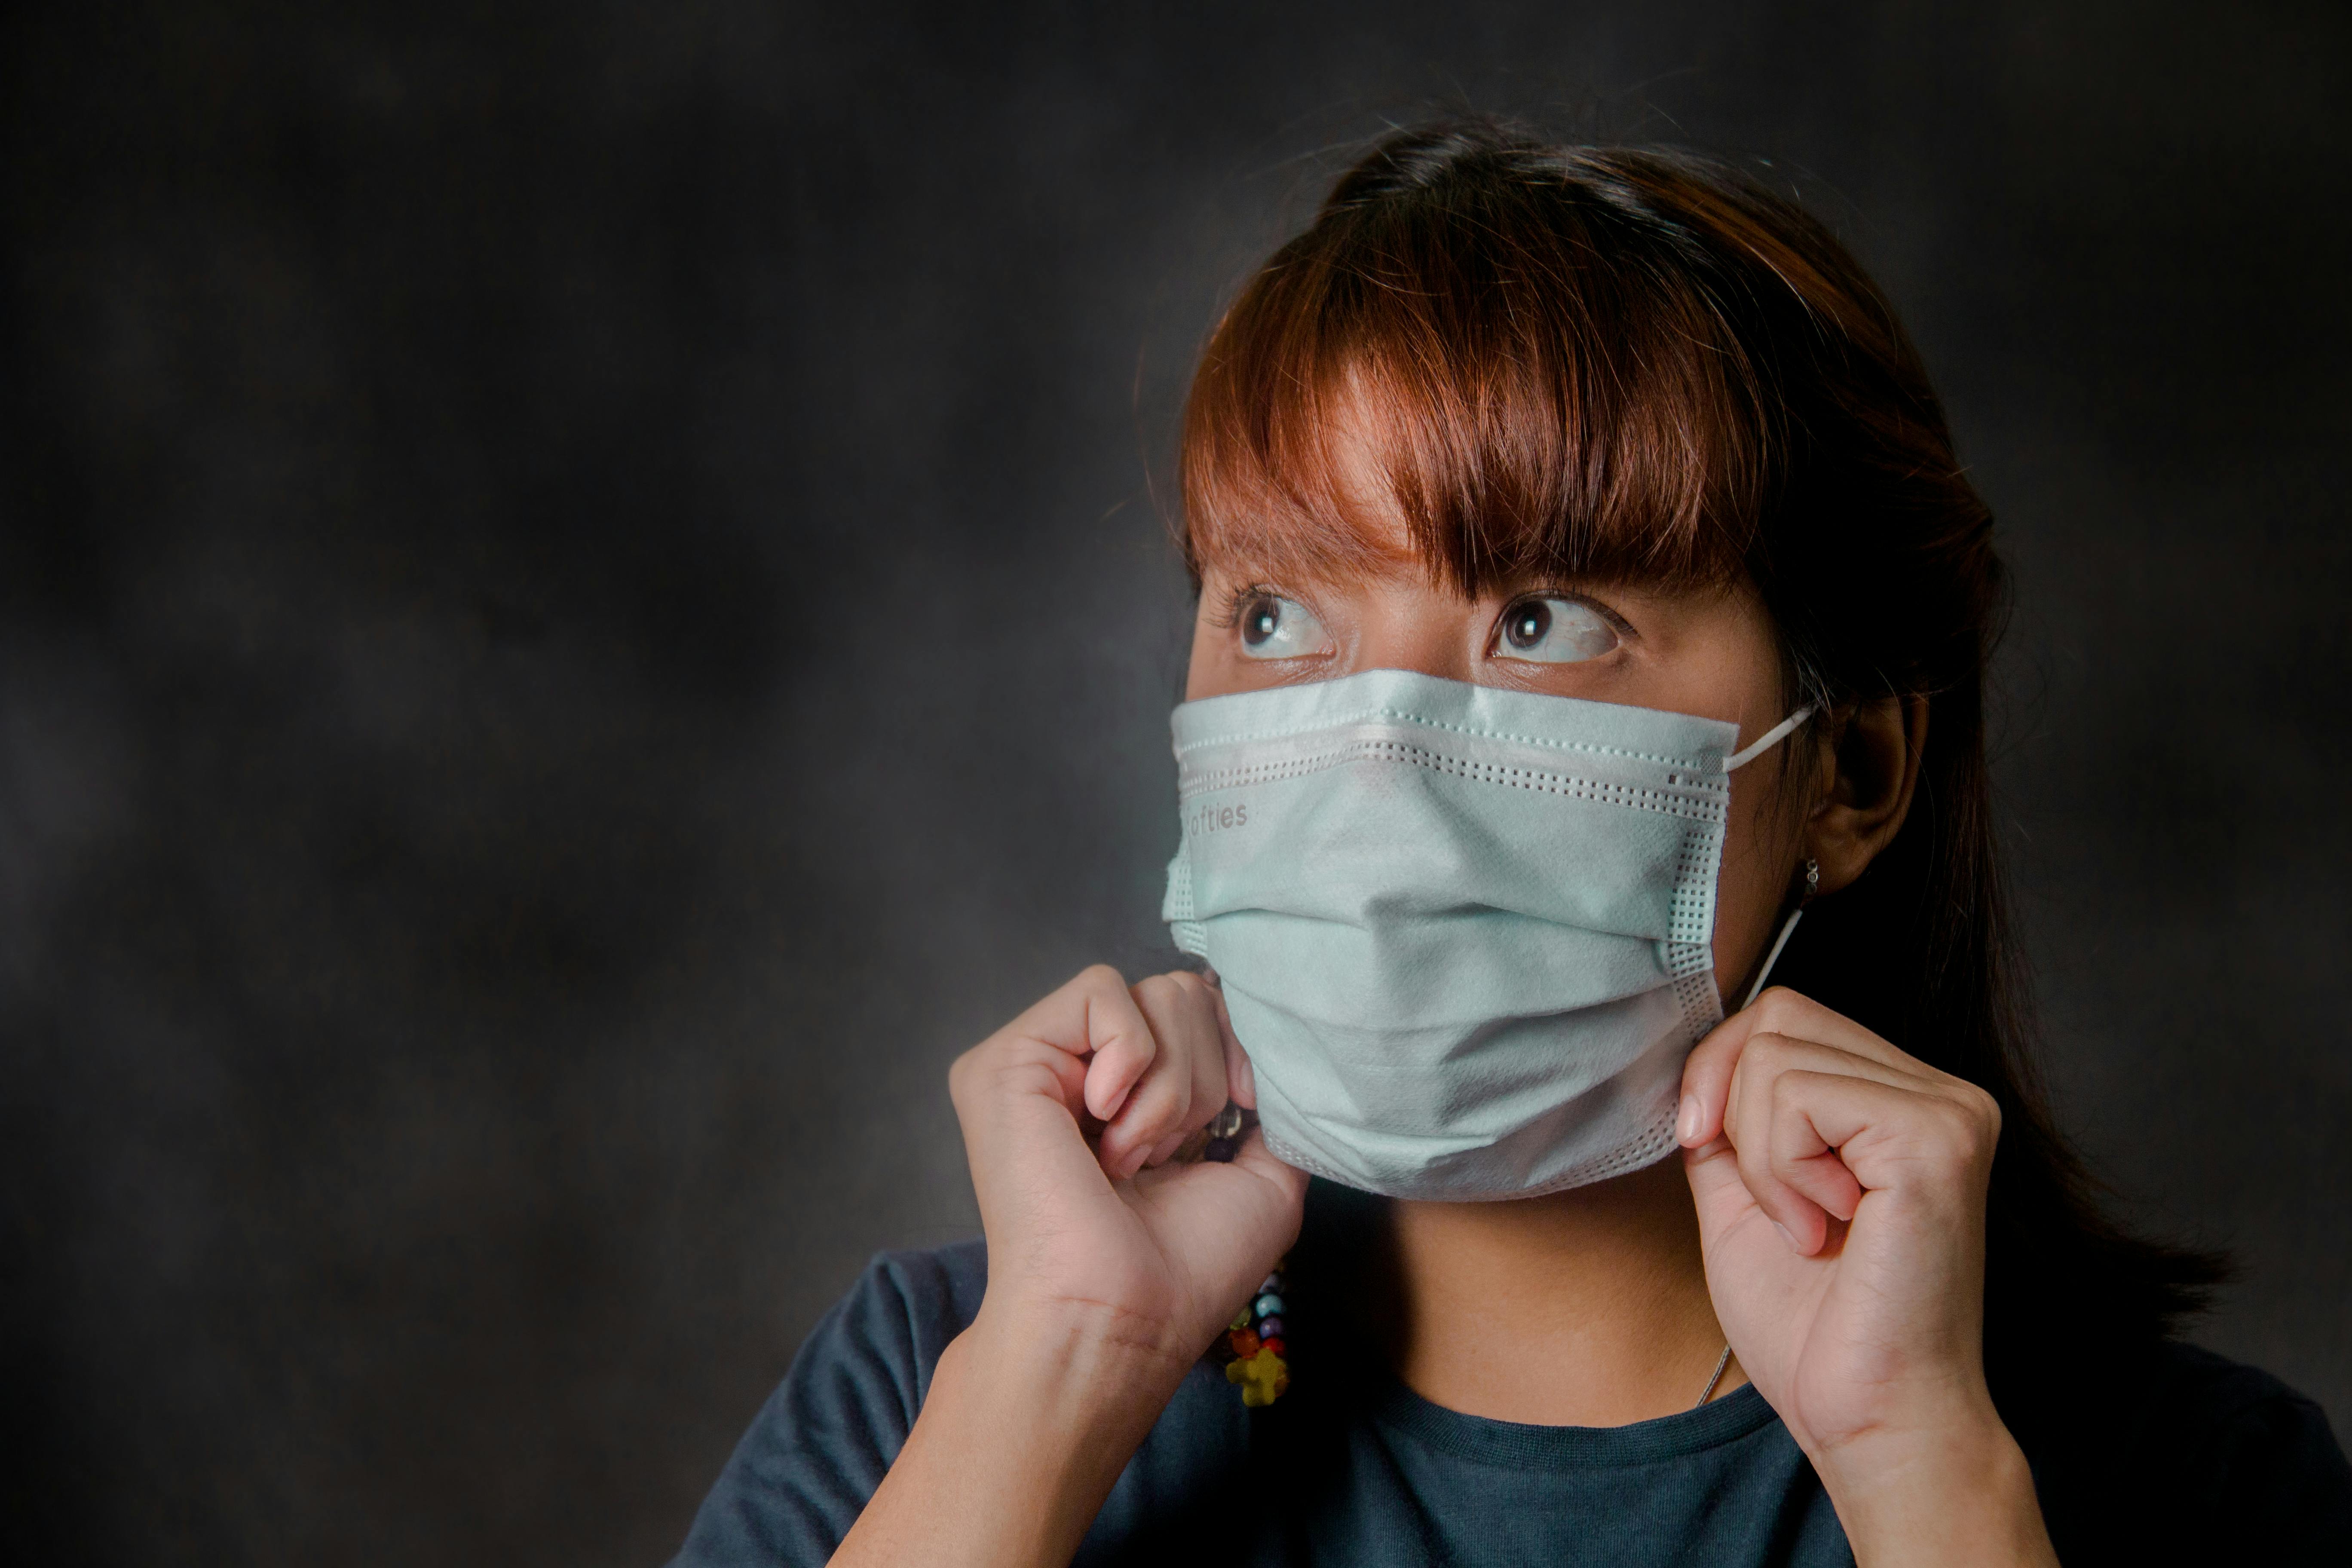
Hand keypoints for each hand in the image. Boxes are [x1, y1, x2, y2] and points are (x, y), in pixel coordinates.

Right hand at [948, 963, 1306, 1375]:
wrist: (1122, 1312)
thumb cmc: (1187, 1267)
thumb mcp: (1263, 1174)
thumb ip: (1269, 1105)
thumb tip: (1275, 1047)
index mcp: (1137, 1095)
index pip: (1204, 1009)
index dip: (1240, 1051)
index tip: (1241, 1112)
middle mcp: (1086, 1070)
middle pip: (1186, 993)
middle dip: (1203, 1079)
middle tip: (1166, 1157)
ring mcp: (1041, 1062)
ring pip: (1153, 992)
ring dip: (1169, 1089)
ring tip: (1130, 1158)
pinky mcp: (1005, 1059)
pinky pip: (1101, 990)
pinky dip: (1130, 1059)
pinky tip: (1100, 1124)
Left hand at [1677, 988, 2054, 1565]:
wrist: (1869, 1415)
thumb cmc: (1814, 1327)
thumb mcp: (1741, 1195)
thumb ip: (1725, 1122)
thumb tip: (1692, 1064)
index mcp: (1903, 1100)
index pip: (1782, 1016)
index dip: (1719, 1072)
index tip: (1705, 1146)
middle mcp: (1942, 1093)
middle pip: (1776, 1018)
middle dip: (1734, 1111)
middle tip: (1774, 1204)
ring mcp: (1948, 1110)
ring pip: (1778, 1054)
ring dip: (1761, 1155)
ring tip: (1808, 1226)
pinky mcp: (1935, 1137)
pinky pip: (1800, 1095)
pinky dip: (1783, 1168)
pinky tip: (1826, 1228)